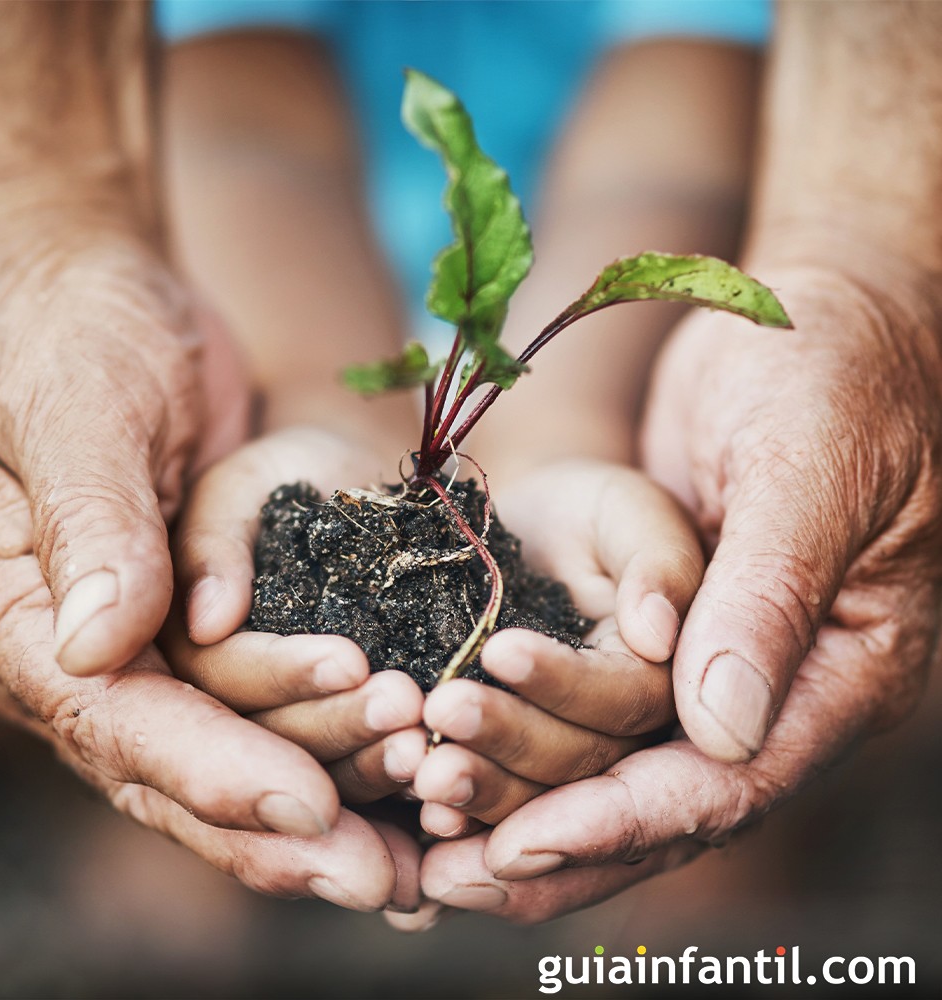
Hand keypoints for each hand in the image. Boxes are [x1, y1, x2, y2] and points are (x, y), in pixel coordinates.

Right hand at [0, 234, 415, 911]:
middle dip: (279, 824)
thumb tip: (102, 644)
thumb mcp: (75, 404)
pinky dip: (329, 754)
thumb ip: (88, 520)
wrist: (100, 303)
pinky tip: (399, 796)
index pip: (114, 717)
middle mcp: (77, 653)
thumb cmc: (73, 332)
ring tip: (416, 843)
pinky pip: (262, 710)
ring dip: (322, 801)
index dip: (211, 768)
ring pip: (226, 755)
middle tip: (386, 879)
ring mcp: (141, 648)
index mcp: (18, 611)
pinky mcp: (201, 630)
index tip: (309, 806)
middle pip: (173, 769)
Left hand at [416, 263, 941, 920]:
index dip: (622, 821)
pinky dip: (526, 743)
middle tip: (445, 872)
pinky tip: (450, 768)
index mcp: (842, 670)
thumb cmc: (829, 373)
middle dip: (555, 839)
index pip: (729, 782)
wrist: (806, 319)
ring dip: (524, 804)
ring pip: (618, 769)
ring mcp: (715, 663)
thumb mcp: (808, 470)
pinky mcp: (658, 633)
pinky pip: (592, 710)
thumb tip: (720, 731)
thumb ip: (770, 595)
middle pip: (663, 804)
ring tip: (426, 840)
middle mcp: (778, 688)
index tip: (521, 846)